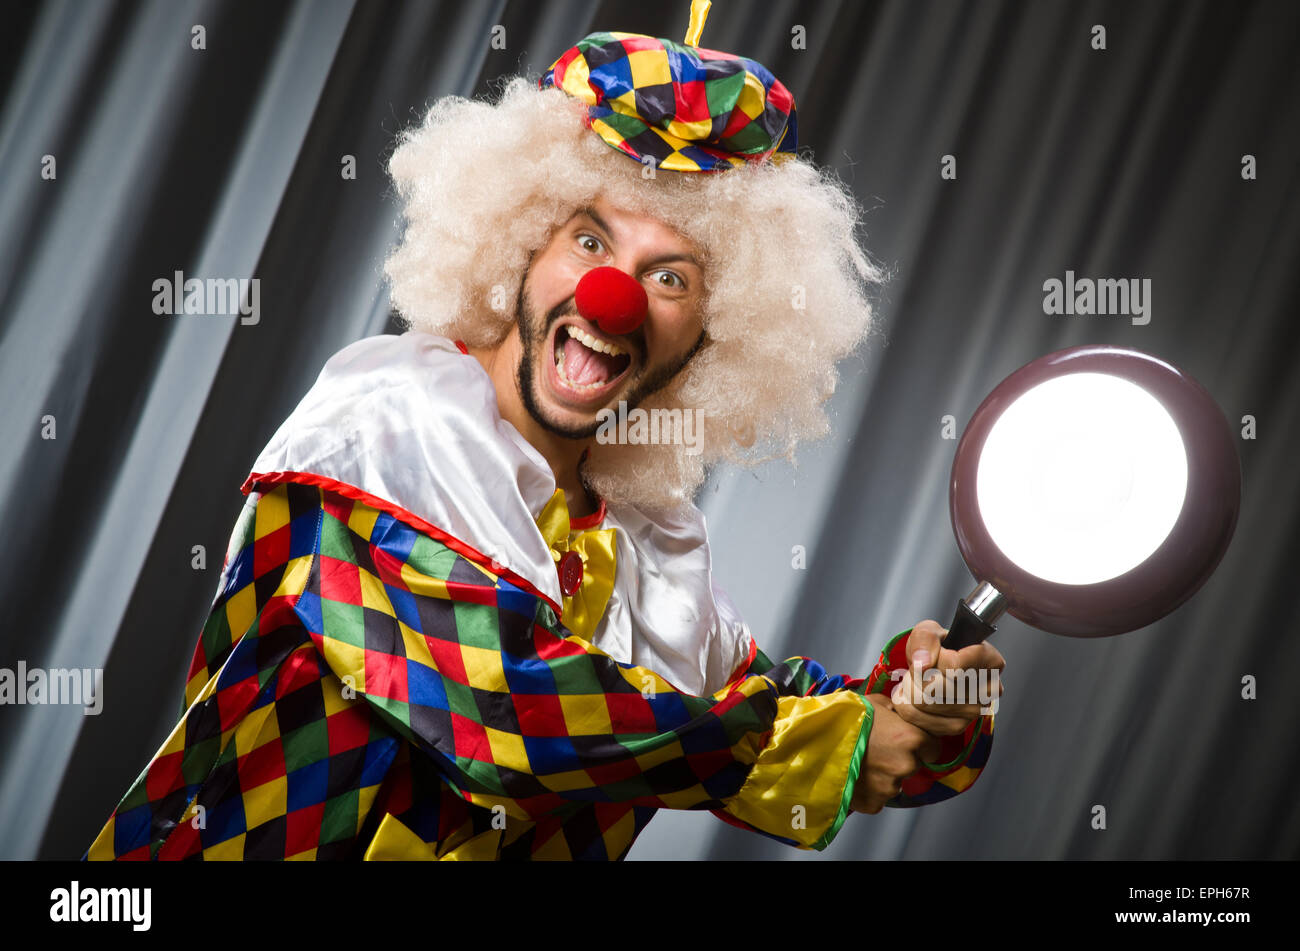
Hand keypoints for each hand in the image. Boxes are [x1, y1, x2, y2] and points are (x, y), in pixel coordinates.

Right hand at [850, 693, 941, 813]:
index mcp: (911, 738)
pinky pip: (878, 798)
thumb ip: (897, 711)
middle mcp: (906, 765)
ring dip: (884, 775)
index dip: (919, 743)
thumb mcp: (875, 702)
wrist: (813, 741)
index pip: (933, 748)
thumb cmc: (844, 717)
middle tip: (877, 749)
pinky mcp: (874, 802)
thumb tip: (903, 714)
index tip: (904, 741)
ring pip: (895, 782)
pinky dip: (870, 790)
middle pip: (913, 765)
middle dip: (900, 758)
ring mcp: (890, 787)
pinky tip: (856, 775)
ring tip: (862, 761)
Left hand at [890, 619, 1004, 735]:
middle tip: (917, 669)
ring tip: (915, 681)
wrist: (932, 671)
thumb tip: (924, 664)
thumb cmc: (936, 649)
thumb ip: (925, 639)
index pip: (954, 665)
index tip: (933, 655)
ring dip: (910, 690)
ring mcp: (975, 711)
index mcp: (990, 660)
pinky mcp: (958, 726)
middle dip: (916, 676)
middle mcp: (989, 689)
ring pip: (926, 704)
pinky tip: (914, 696)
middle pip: (937, 687)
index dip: (935, 659)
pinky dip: (908, 707)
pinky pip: (921, 720)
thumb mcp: (929, 632)